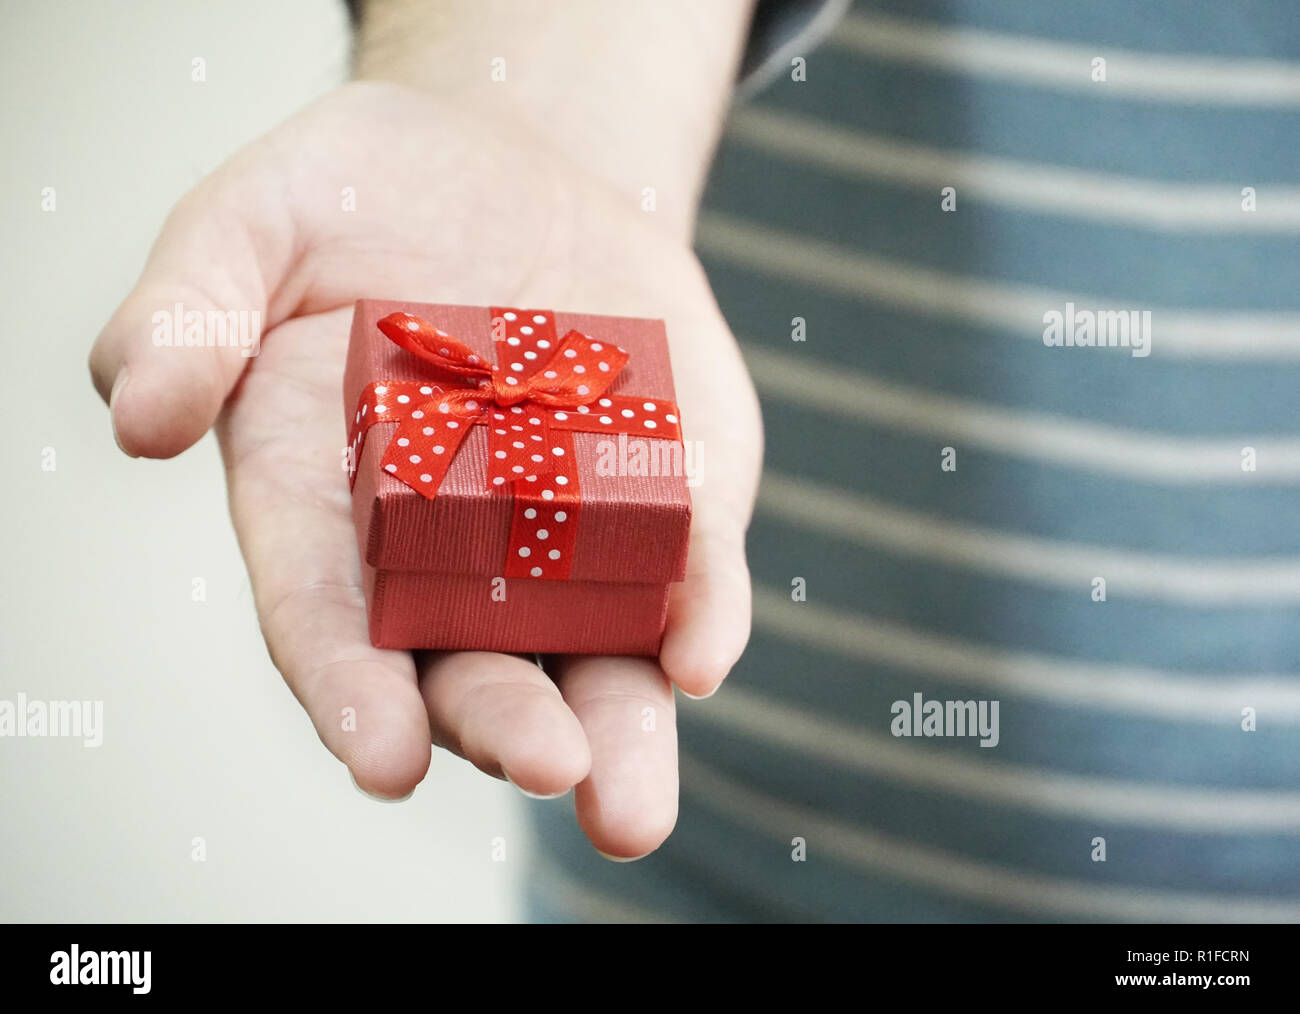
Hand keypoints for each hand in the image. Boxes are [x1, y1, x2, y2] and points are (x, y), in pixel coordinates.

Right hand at [89, 80, 761, 857]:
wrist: (511, 165)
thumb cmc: (363, 196)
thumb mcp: (253, 220)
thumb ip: (189, 309)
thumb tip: (142, 418)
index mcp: (330, 502)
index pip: (329, 615)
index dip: (349, 688)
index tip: (380, 755)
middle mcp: (449, 545)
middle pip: (469, 660)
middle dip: (500, 723)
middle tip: (544, 765)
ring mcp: (565, 529)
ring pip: (589, 653)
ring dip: (616, 732)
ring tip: (626, 809)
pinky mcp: (665, 491)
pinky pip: (690, 568)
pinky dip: (699, 612)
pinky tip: (701, 656)